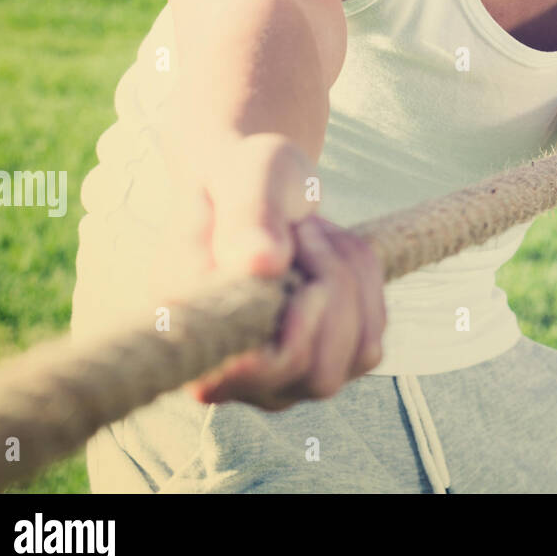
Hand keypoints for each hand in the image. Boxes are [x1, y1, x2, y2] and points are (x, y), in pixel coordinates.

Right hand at [154, 133, 386, 411]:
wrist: (263, 191)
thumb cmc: (246, 180)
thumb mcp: (248, 176)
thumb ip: (249, 215)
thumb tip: (262, 265)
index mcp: (186, 325)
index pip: (243, 375)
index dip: (292, 335)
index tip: (298, 267)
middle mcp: (226, 371)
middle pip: (316, 370)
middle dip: (331, 284)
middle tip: (302, 229)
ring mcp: (276, 379)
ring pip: (352, 356)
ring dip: (350, 280)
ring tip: (314, 238)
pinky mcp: (321, 367)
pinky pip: (370, 342)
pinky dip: (366, 288)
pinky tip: (332, 257)